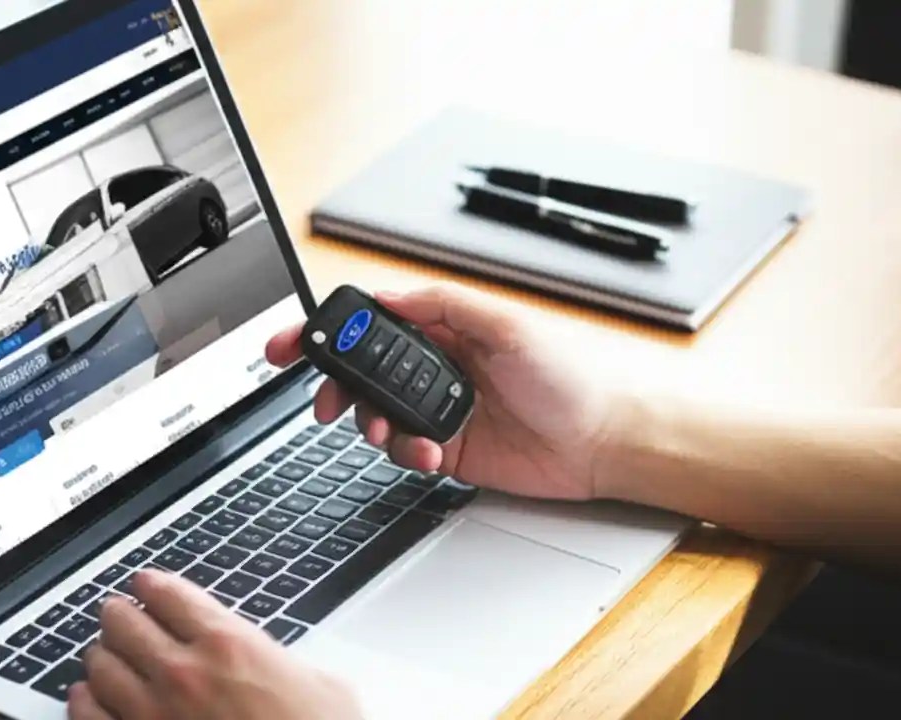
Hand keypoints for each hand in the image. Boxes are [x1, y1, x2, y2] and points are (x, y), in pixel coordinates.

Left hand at [68, 570, 363, 719]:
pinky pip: (88, 715)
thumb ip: (280, 660)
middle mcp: (183, 673)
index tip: (146, 585)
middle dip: (120, 614)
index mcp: (228, 644)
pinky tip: (87, 697)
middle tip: (121, 615)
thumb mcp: (322, 686)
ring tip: (105, 654)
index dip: (152, 585)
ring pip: (98, 664)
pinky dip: (83, 701)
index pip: (167, 593)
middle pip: (122, 621)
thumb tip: (272, 659)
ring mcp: (153, 715)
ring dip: (102, 655)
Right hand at [267, 285, 618, 500]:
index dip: (329, 332)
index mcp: (447, 329)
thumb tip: (387, 294)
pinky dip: (405, 452)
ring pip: (377, 415)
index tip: (292, 342)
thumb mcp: (508, 323)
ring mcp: (442, 410)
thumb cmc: (574, 376)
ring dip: (369, 423)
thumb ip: (444, 305)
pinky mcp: (451, 450)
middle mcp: (439, 368)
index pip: (374, 323)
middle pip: (363, 372)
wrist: (608, 440)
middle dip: (333, 384)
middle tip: (320, 400)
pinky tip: (427, 452)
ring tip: (384, 430)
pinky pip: (407, 451)